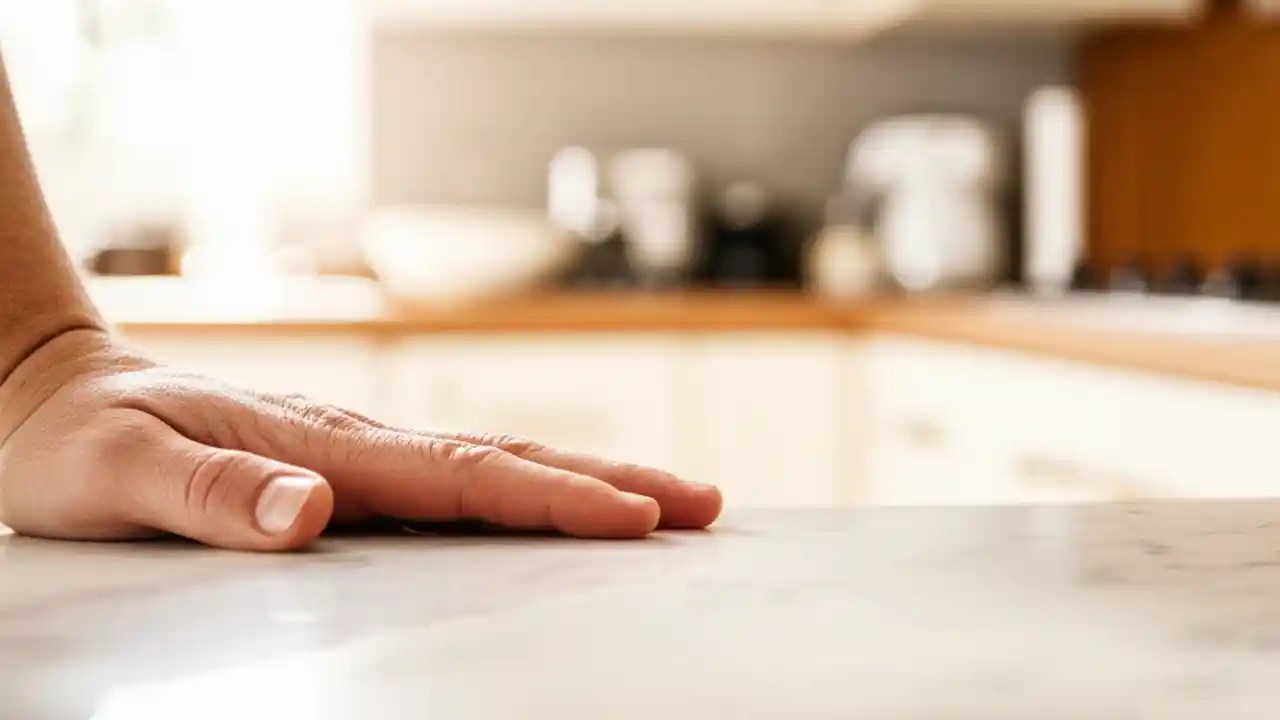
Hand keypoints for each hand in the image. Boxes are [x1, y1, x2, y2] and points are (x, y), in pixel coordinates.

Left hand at [0, 329, 721, 550]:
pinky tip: (558, 500)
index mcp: (322, 446)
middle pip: (509, 458)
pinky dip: (531, 486)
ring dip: (589, 479)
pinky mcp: (352, 463)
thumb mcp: (118, 476)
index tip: (635, 517)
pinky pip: (461, 477)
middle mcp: (358, 442)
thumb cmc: (83, 439)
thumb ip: (210, 497)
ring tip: (669, 500)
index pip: (462, 475)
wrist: (55, 389)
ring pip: (496, 461)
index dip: (555, 498)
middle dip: (613, 483)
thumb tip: (316, 511)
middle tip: (705, 504)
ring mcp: (360, 448)